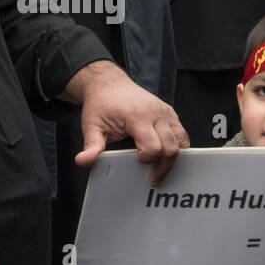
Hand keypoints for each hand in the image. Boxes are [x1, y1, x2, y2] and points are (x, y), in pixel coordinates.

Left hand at [63, 59, 189, 183]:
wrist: (108, 84)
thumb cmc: (101, 105)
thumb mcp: (91, 126)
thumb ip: (91, 146)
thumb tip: (83, 161)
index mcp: (138, 116)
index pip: (152, 147)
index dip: (146, 160)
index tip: (135, 161)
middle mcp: (157, 113)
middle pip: (172, 148)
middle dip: (163, 168)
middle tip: (152, 180)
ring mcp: (166, 112)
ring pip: (182, 142)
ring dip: (173, 159)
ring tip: (159, 169)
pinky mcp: (170, 113)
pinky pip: (181, 135)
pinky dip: (177, 148)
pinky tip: (164, 156)